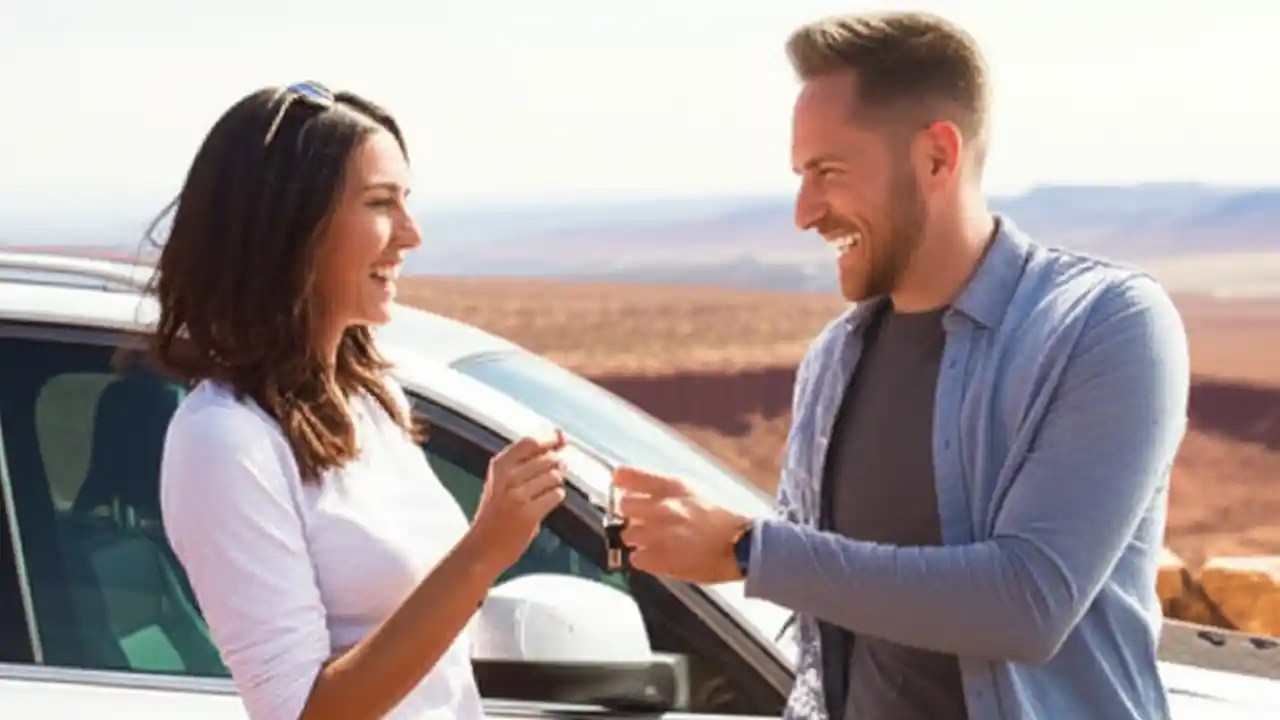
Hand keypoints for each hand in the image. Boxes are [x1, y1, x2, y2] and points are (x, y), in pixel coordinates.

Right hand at [470, 430, 566, 570]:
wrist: (482, 547)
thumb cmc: (497, 511)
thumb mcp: (503, 479)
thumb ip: (529, 459)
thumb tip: (560, 435)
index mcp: (499, 465)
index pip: (531, 441)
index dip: (550, 439)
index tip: (561, 440)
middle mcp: (507, 477)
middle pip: (549, 459)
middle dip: (556, 467)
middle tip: (545, 482)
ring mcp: (517, 495)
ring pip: (555, 476)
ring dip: (555, 485)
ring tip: (542, 495)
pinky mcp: (528, 514)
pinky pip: (557, 495)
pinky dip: (556, 499)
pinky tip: (543, 506)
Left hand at [613, 466, 749, 583]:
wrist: (742, 545)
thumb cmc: (720, 518)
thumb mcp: (693, 491)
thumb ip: (664, 489)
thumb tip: (636, 489)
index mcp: (672, 487)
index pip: (628, 476)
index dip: (622, 480)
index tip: (620, 484)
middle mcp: (662, 507)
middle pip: (623, 506)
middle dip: (631, 514)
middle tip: (644, 521)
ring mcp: (658, 535)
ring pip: (627, 534)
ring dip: (638, 538)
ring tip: (656, 542)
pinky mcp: (659, 559)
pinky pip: (636, 558)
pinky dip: (645, 559)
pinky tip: (659, 557)